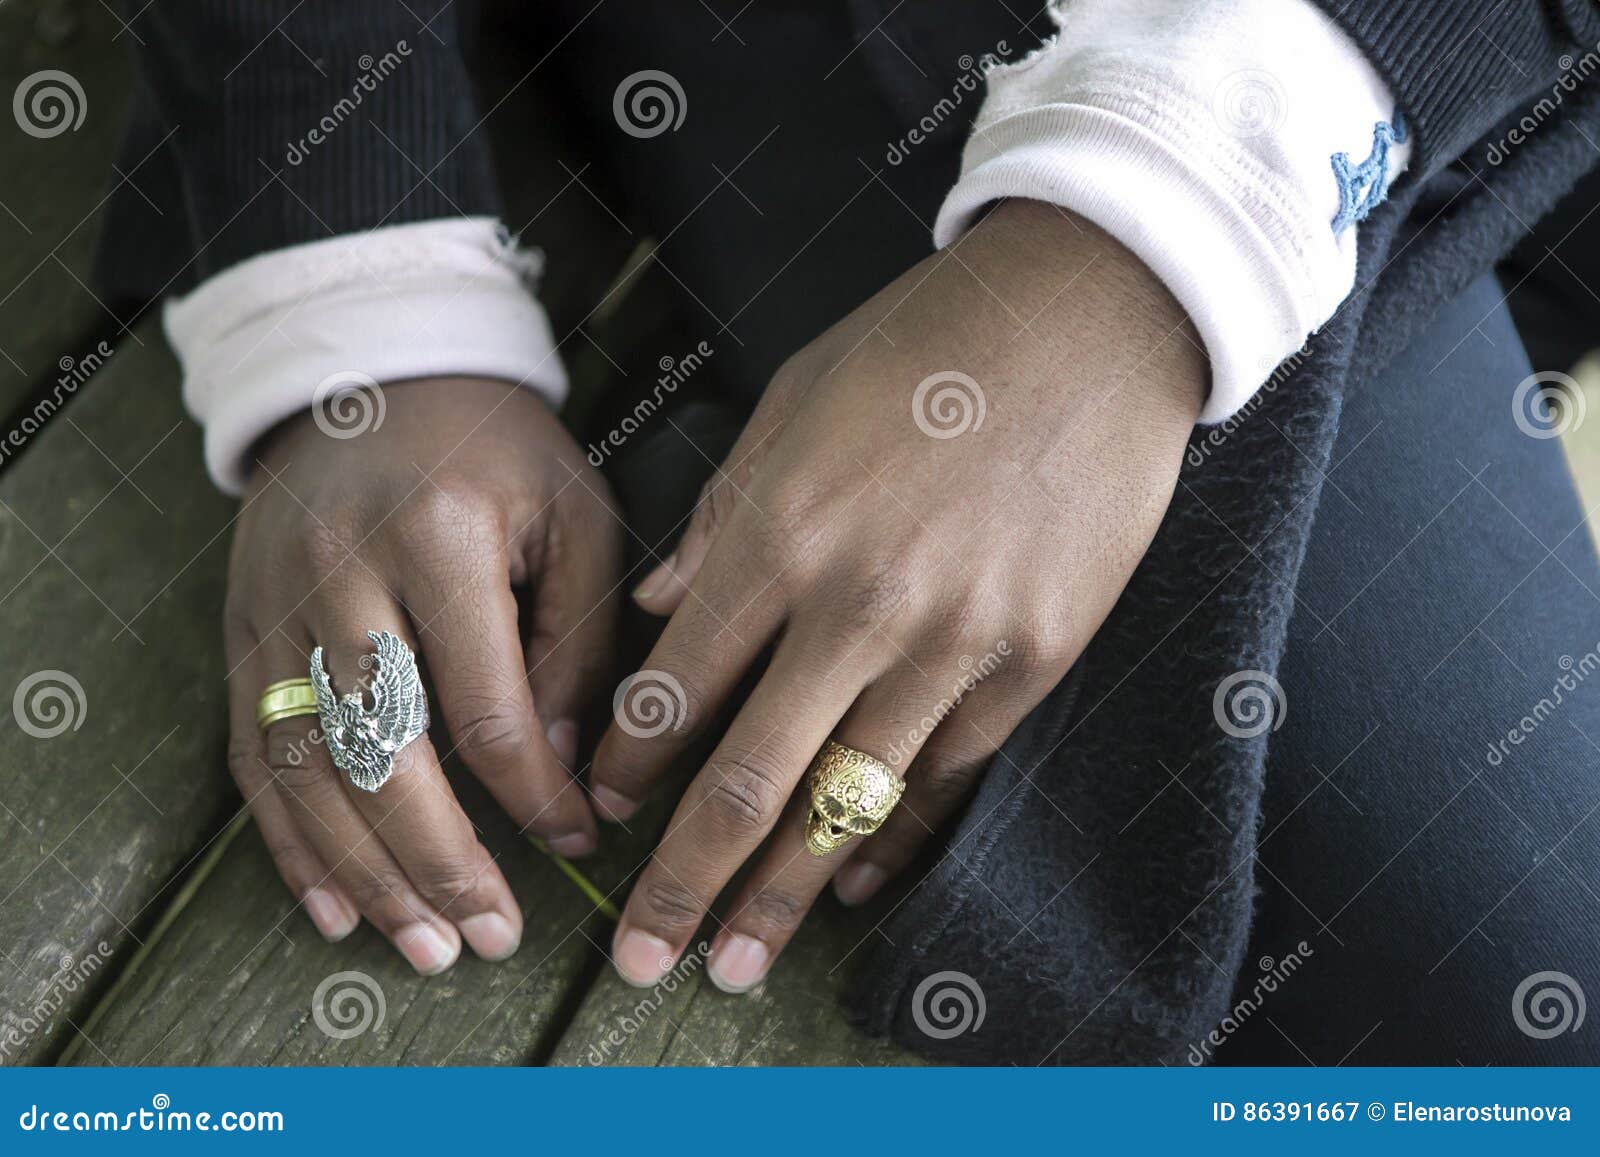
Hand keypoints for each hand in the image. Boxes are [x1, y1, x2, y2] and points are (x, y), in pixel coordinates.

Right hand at [225, 378, 620, 972]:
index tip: (577, 839)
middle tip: (489, 938)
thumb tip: (561, 769)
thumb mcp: (572, 515)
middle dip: (441, 863)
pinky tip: (331, 904)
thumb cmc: (495, 448)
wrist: (373, 369)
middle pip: (381, 756)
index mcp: (438, 539)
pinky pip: (253, 754)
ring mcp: (274, 606)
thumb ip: (575, 640)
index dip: (534, 794)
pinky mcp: (240, 629)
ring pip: (306, 771)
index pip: (486, 708)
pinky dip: (288, 842)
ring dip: (364, 874)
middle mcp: (340, 577)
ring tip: (422, 945)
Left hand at [590, 201, 1205, 991]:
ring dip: (783, 895)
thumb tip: (654, 610)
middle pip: (747, 777)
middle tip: (637, 959)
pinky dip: (894, 838)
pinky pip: (948, 777)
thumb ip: (718, 517)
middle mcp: (859, 603)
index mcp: (781, 530)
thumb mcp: (791, 403)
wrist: (1087, 316)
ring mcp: (955, 640)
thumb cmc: (922, 346)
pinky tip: (851, 883)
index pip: (673, 686)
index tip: (599, 814)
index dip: (626, 765)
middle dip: (683, 882)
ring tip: (734, 964)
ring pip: (848, 800)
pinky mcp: (1034, 658)